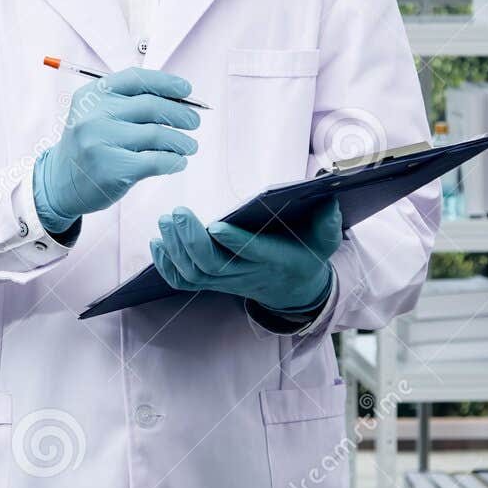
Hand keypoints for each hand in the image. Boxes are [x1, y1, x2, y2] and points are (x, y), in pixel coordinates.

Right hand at [33, 67, 199, 232]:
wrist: (60, 182)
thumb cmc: (90, 145)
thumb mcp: (98, 113)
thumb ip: (130, 103)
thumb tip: (180, 100)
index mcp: (93, 94)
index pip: (136, 79)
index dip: (166, 83)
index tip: (186, 90)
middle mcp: (94, 114)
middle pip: (151, 105)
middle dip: (181, 113)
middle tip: (194, 122)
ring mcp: (101, 141)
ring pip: (157, 134)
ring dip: (181, 141)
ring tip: (189, 146)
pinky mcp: (112, 168)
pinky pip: (156, 160)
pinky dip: (174, 161)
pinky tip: (178, 162)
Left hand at [149, 199, 341, 313]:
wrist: (295, 289)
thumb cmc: (306, 252)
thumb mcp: (324, 239)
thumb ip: (328, 221)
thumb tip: (331, 199)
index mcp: (275, 260)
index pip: (252, 254)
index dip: (233, 242)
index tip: (215, 225)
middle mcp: (247, 274)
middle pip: (212, 265)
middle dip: (190, 240)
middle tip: (175, 213)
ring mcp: (226, 282)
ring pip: (194, 274)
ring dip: (174, 249)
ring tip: (165, 221)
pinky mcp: (212, 283)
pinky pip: (183, 282)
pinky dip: (166, 265)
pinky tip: (157, 243)